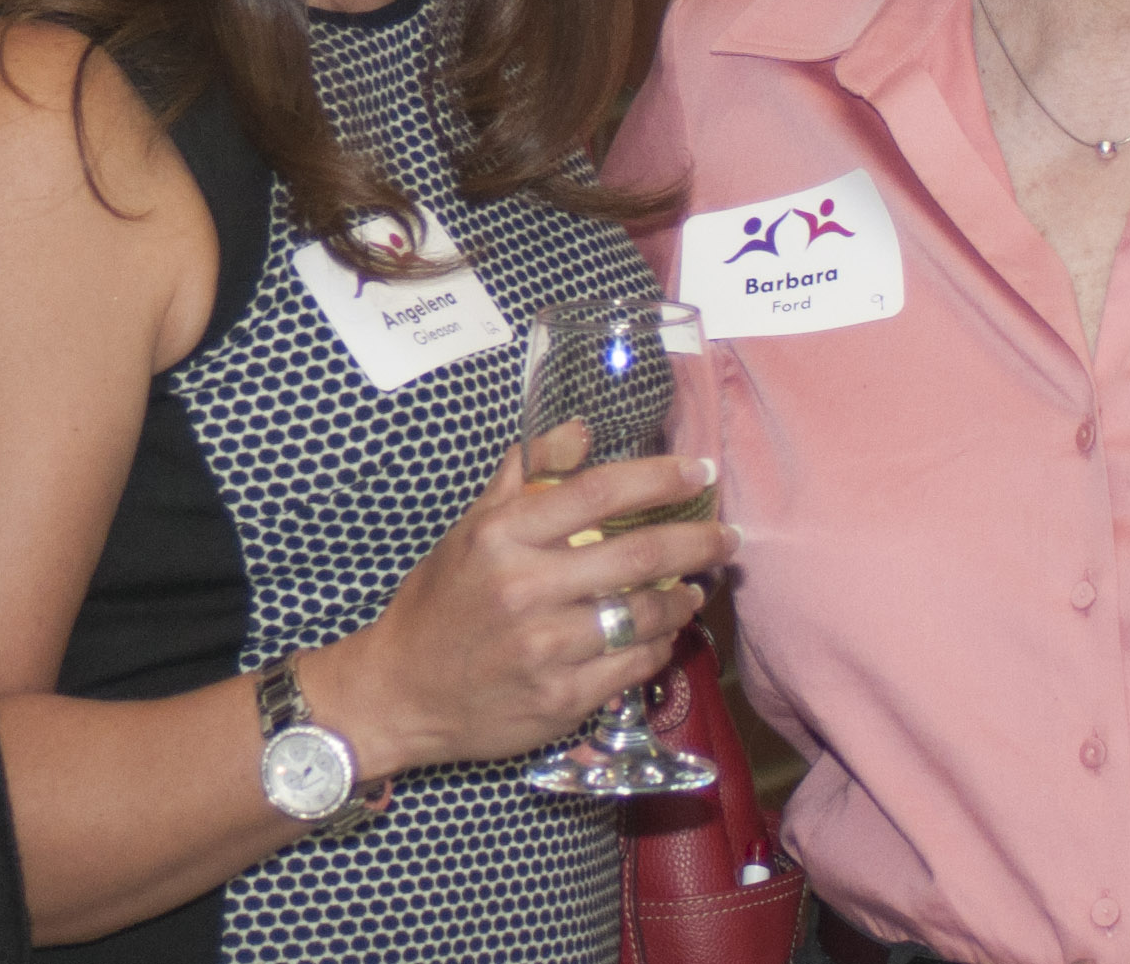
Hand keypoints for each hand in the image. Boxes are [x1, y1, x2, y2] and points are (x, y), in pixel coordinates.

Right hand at [303, 447, 729, 775]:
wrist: (402, 692)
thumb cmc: (439, 604)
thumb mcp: (468, 531)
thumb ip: (525, 477)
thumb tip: (580, 430)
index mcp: (501, 537)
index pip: (597, 493)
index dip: (659, 479)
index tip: (700, 472)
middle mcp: (525, 589)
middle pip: (637, 554)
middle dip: (697, 541)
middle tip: (727, 536)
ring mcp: (545, 648)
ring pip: (645, 615)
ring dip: (683, 599)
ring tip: (695, 589)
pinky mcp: (561, 699)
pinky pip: (634, 665)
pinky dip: (659, 647)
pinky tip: (662, 635)